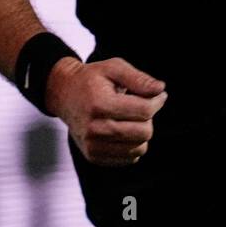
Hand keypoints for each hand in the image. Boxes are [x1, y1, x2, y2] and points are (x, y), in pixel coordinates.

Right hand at [46, 56, 168, 166]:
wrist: (64, 94)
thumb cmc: (92, 79)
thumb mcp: (114, 68)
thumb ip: (138, 78)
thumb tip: (161, 90)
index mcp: (100, 105)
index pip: (144, 111)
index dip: (157, 101)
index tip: (158, 94)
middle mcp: (94, 129)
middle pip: (144, 132)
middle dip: (149, 118)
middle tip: (141, 105)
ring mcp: (92, 146)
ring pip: (139, 148)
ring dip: (141, 132)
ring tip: (129, 117)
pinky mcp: (94, 157)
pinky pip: (129, 159)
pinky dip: (133, 144)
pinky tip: (123, 128)